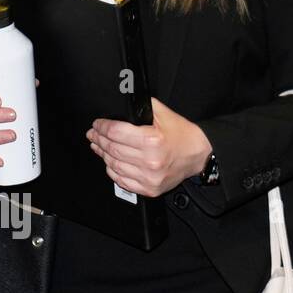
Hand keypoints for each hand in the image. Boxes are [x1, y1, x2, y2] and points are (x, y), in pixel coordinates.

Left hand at [87, 97, 211, 197]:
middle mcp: (150, 160)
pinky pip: (122, 181)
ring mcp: (149, 177)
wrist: (199, 155)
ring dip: (103, 155)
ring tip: (98, 147)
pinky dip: (113, 171)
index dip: (102, 127)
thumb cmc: (183, 135)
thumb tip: (125, 103)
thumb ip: (144, 107)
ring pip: (114, 165)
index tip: (97, 124)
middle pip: (113, 149)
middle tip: (93, 134)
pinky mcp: (149, 188)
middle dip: (99, 139)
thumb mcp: (165, 114)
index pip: (116, 132)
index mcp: (153, 140)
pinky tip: (110, 163)